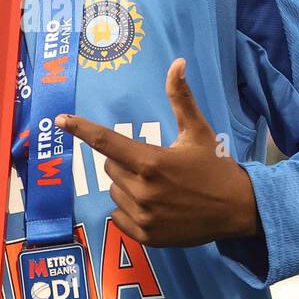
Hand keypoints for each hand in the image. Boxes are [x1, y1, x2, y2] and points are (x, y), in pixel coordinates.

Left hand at [55, 57, 261, 247]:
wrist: (237, 209)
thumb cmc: (215, 166)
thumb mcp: (198, 131)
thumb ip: (181, 98)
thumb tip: (177, 62)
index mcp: (151, 162)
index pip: (106, 142)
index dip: (81, 129)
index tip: (61, 120)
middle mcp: (143, 190)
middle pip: (110, 167)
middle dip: (125, 162)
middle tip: (153, 165)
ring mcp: (143, 216)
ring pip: (114, 192)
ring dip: (127, 187)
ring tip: (158, 188)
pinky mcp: (145, 236)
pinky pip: (117, 217)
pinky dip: (129, 210)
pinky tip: (154, 207)